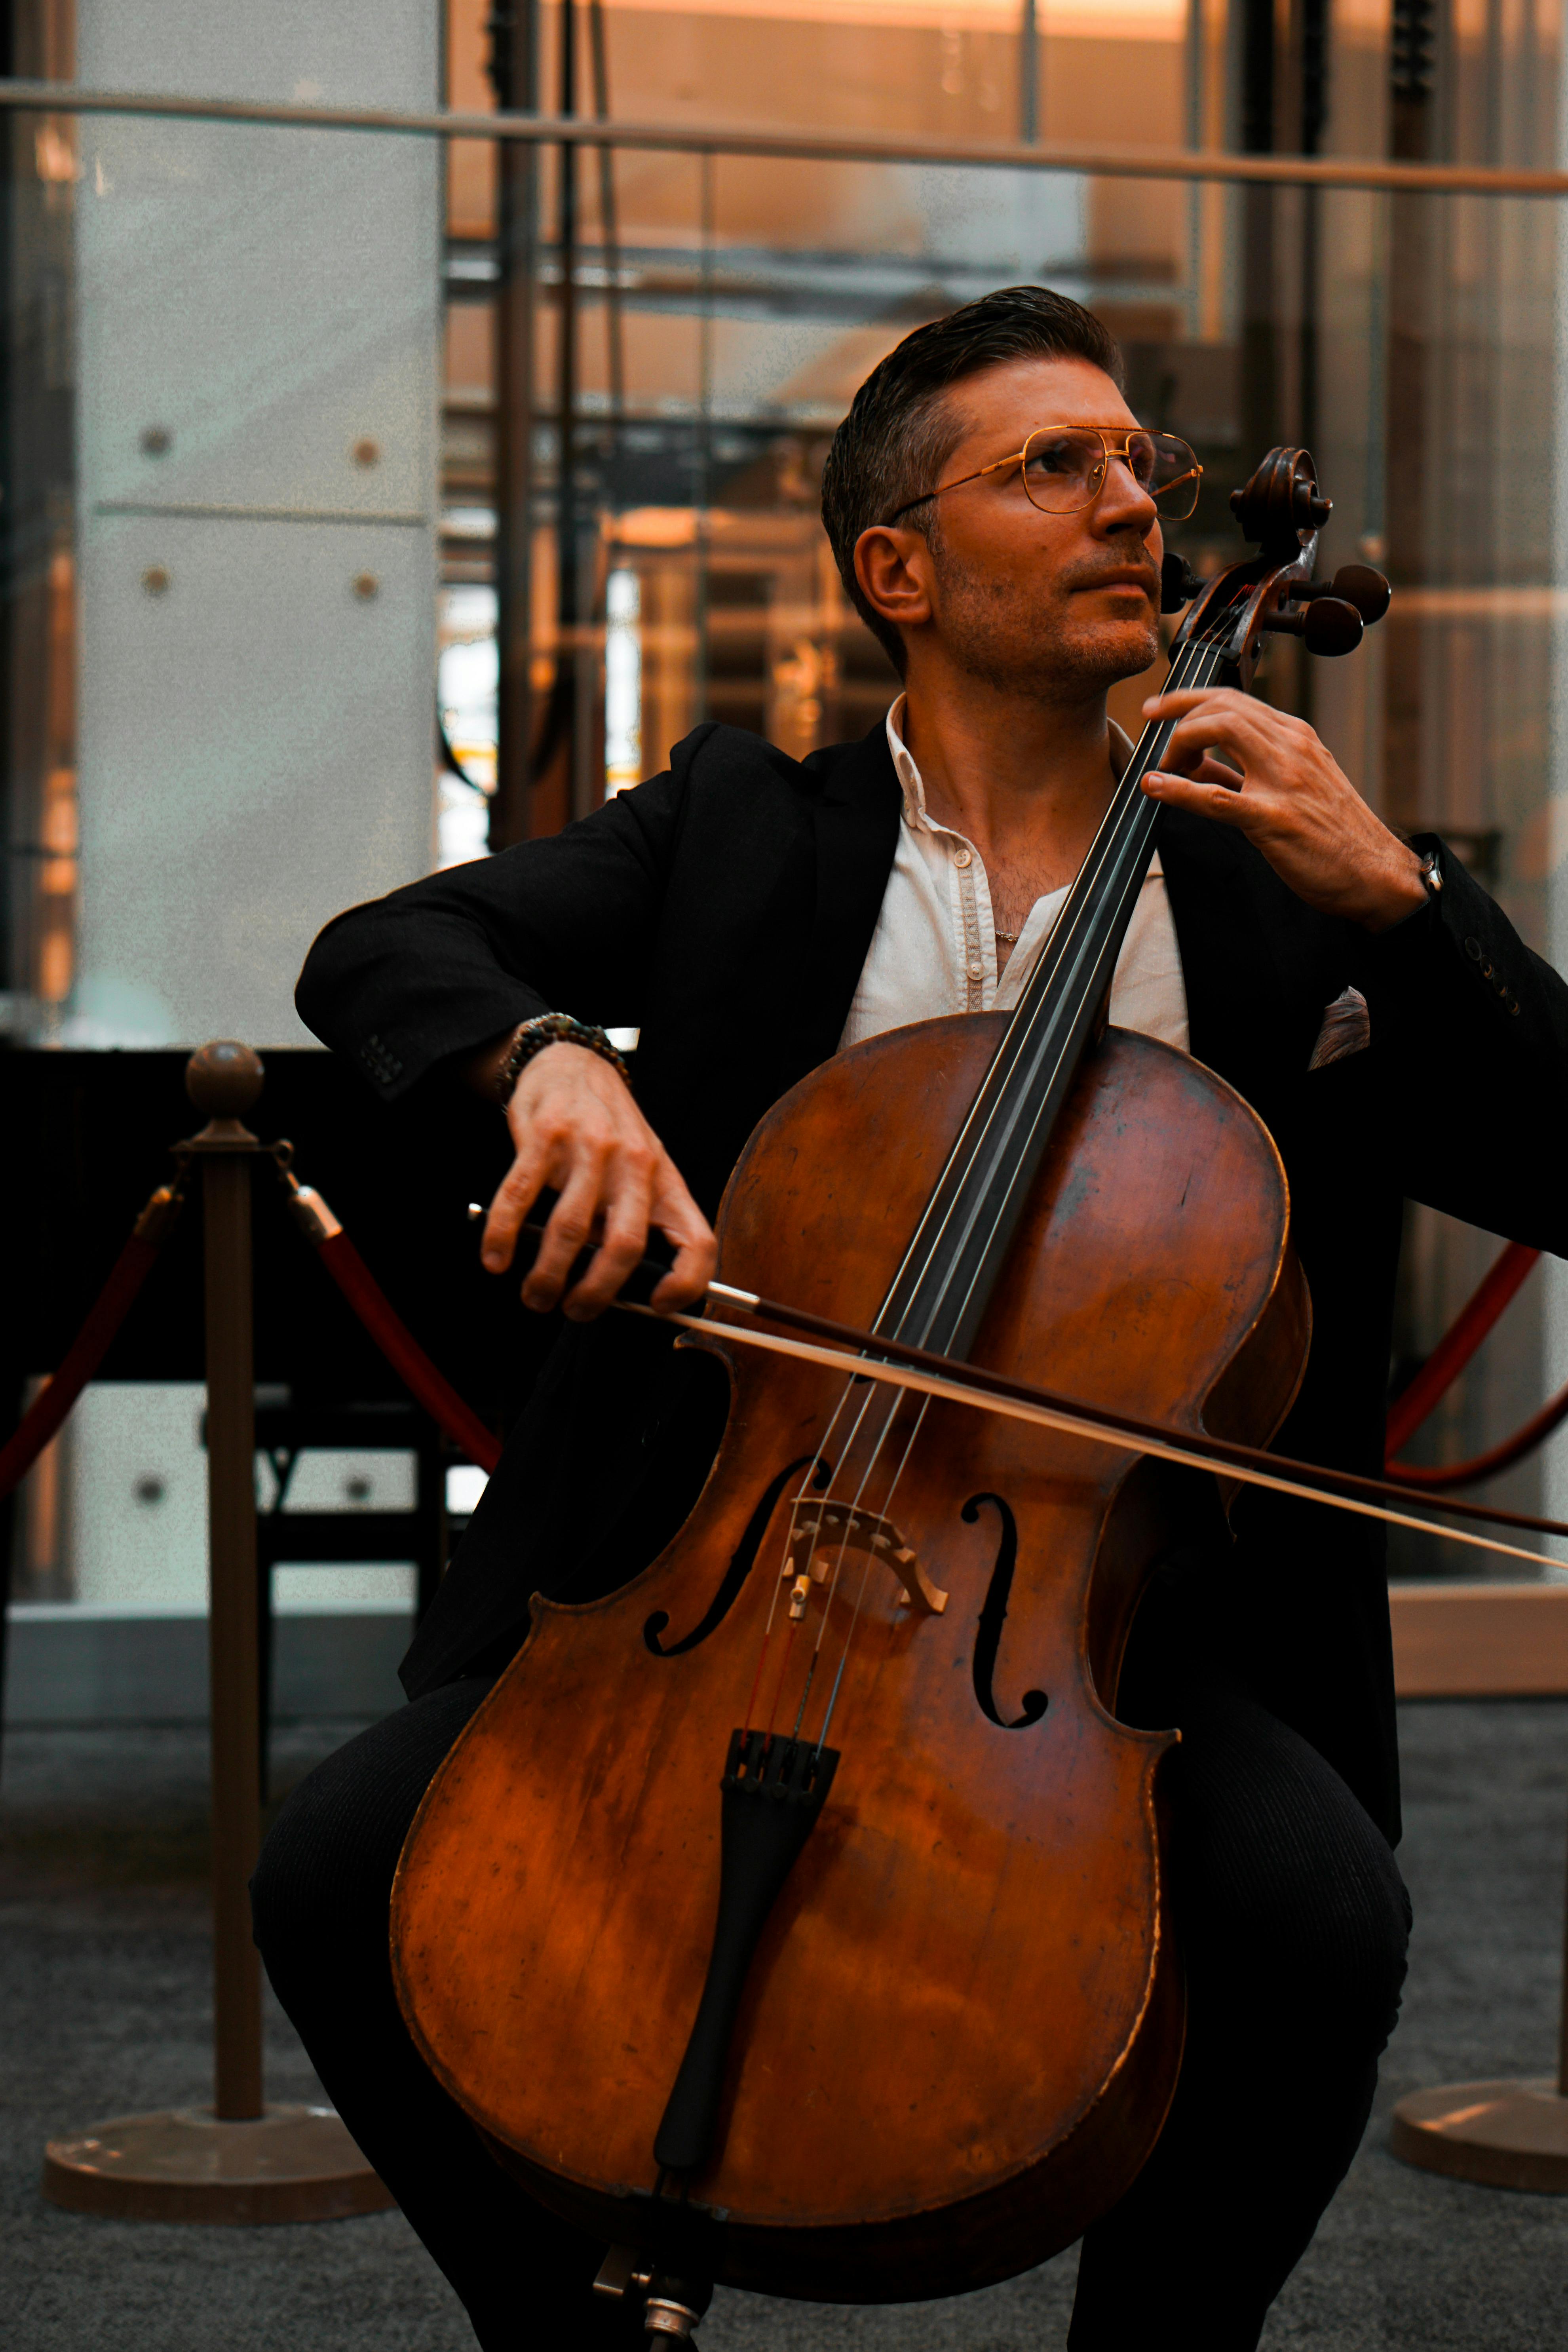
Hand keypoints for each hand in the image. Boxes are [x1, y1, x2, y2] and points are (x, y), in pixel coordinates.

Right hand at [478, 1042, 715, 1319]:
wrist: (574, 1065)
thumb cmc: (610, 1133)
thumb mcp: (642, 1170)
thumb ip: (635, 1220)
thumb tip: (620, 1291)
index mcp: (665, 1180)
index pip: (697, 1240)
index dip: (686, 1283)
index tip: (657, 1305)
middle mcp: (633, 1163)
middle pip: (625, 1245)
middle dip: (595, 1293)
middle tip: (574, 1310)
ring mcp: (589, 1147)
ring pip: (570, 1230)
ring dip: (547, 1276)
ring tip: (536, 1295)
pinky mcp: (545, 1135)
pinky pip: (520, 1198)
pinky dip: (503, 1237)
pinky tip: (496, 1260)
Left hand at [1139, 687, 1426, 930]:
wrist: (1375, 873)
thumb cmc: (1333, 835)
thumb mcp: (1293, 787)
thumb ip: (1243, 773)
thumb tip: (1194, 766)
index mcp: (1296, 738)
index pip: (1235, 699)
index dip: (1188, 700)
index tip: (1159, 710)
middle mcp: (1291, 748)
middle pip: (1223, 706)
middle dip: (1179, 717)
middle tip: (1158, 745)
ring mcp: (1284, 781)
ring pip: (1222, 730)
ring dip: (1181, 742)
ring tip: (1164, 766)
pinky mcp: (1274, 819)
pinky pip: (1216, 797)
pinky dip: (1178, 789)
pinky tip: (1154, 787)